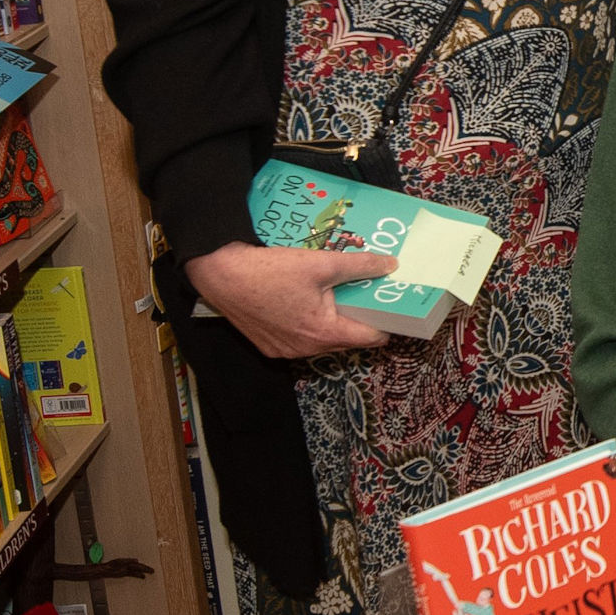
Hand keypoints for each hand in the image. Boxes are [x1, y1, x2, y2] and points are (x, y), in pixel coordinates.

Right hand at [184, 241, 390, 359]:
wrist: (220, 275)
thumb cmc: (268, 270)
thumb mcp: (320, 262)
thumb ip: (359, 265)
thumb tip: (389, 265)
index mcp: (323, 333)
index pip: (370, 339)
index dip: (386, 324)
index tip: (395, 309)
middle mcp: (305, 350)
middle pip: (346, 339)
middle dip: (359, 320)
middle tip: (367, 296)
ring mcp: (285, 351)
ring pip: (322, 340)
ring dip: (332, 322)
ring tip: (338, 295)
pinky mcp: (269, 346)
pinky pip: (299, 340)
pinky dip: (308, 325)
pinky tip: (306, 302)